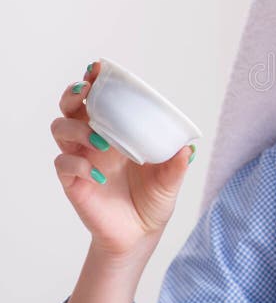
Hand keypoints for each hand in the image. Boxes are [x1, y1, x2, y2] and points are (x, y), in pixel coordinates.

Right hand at [51, 60, 193, 258]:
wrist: (141, 234)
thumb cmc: (153, 199)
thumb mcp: (171, 179)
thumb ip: (177, 164)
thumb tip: (188, 148)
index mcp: (117, 131)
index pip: (99, 99)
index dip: (94, 81)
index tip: (97, 67)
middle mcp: (94, 140)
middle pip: (70, 107)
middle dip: (73, 94)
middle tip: (85, 91)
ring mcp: (81, 159)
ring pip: (60, 129)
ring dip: (76, 128)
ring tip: (101, 140)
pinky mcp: (73, 182)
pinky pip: (64, 164)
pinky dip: (78, 164)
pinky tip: (99, 175)